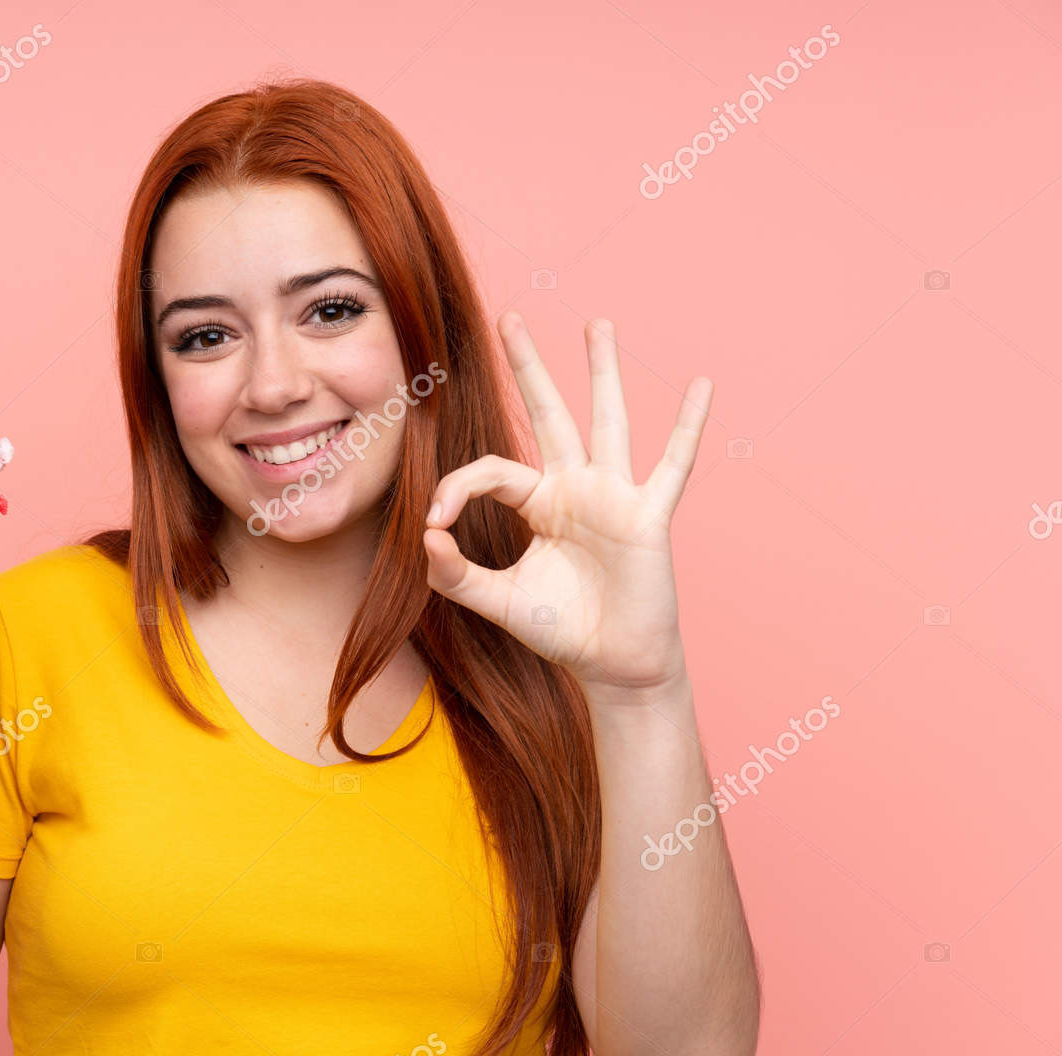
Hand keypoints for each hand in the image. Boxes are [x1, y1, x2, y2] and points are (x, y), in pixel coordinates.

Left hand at [423, 312, 711, 696]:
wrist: (613, 665)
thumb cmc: (561, 630)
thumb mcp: (496, 600)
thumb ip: (454, 573)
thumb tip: (424, 535)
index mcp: (538, 503)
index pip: (492, 470)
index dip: (457, 488)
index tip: (434, 523)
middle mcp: (575, 488)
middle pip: (548, 414)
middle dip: (529, 366)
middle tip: (509, 317)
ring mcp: (614, 496)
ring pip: (606, 420)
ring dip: (601, 372)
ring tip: (598, 324)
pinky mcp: (647, 516)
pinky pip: (672, 464)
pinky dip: (688, 426)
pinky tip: (702, 386)